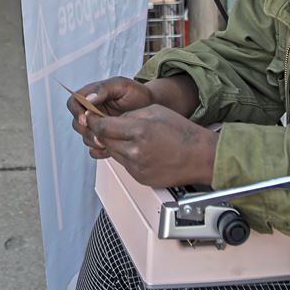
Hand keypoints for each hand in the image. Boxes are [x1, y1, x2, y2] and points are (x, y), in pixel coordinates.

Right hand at [67, 77, 154, 158]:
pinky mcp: (104, 137)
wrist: (151, 106)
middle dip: (85, 129)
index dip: (76, 111)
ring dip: (92, 140)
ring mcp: (98, 125)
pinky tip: (110, 147)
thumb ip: (104, 89)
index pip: (73, 102)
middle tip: (98, 133)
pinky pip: (94, 148)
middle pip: (76, 122)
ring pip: (84, 136)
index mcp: (92, 95)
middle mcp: (92, 111)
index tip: (86, 118)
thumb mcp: (122, 86)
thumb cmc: (137, 94)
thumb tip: (89, 98)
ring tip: (107, 140)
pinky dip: (99, 150)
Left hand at [87, 105, 218, 187]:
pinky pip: (124, 165)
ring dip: (113, 144)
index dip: (92, 121)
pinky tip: (139, 149)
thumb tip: (112, 120)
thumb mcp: (154, 112)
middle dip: (100, 132)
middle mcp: (135, 152)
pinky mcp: (140, 178)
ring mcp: (137, 168)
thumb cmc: (182, 133)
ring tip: (127, 136)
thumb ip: (130, 115)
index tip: (89, 116)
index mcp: (139, 131)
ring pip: (113, 153)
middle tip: (102, 125)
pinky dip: (126, 156)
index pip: (103, 127)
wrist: (200, 156)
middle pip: (104, 141)